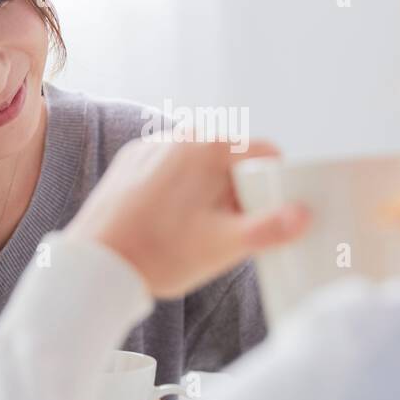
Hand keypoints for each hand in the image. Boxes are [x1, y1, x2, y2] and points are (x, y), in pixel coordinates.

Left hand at [65, 139, 310, 298]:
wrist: (95, 264)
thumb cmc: (160, 254)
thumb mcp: (224, 246)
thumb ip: (270, 229)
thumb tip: (303, 216)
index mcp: (211, 147)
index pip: (266, 154)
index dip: (273, 186)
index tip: (262, 214)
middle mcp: (182, 135)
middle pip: (233, 159)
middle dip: (238, 191)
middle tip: (224, 229)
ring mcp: (153, 145)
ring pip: (201, 164)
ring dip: (208, 191)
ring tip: (192, 230)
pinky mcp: (131, 160)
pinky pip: (170, 168)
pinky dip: (177, 190)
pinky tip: (166, 222)